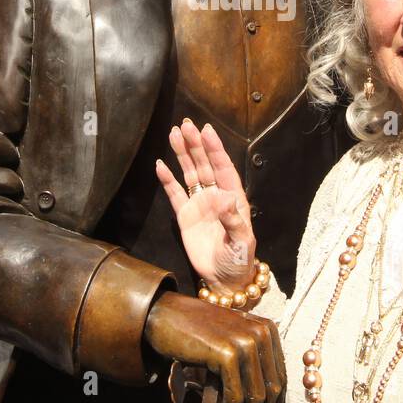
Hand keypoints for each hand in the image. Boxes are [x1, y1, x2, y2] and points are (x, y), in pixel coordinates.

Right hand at [144, 291, 284, 402]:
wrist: (166, 314)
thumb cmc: (196, 331)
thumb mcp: (231, 338)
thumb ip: (250, 360)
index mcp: (267, 329)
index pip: (280, 376)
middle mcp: (261, 333)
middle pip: (272, 388)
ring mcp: (245, 342)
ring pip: (255, 396)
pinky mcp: (226, 354)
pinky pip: (234, 397)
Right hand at [155, 118, 255, 291]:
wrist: (224, 278)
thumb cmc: (239, 259)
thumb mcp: (241, 242)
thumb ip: (233, 220)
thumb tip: (224, 199)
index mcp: (232, 198)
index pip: (223, 168)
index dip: (215, 149)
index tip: (206, 130)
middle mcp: (215, 196)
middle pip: (204, 164)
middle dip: (196, 145)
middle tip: (186, 124)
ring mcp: (199, 205)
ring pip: (190, 174)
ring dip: (182, 155)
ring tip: (174, 134)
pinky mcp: (185, 216)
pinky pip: (175, 194)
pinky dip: (168, 180)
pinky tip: (161, 165)